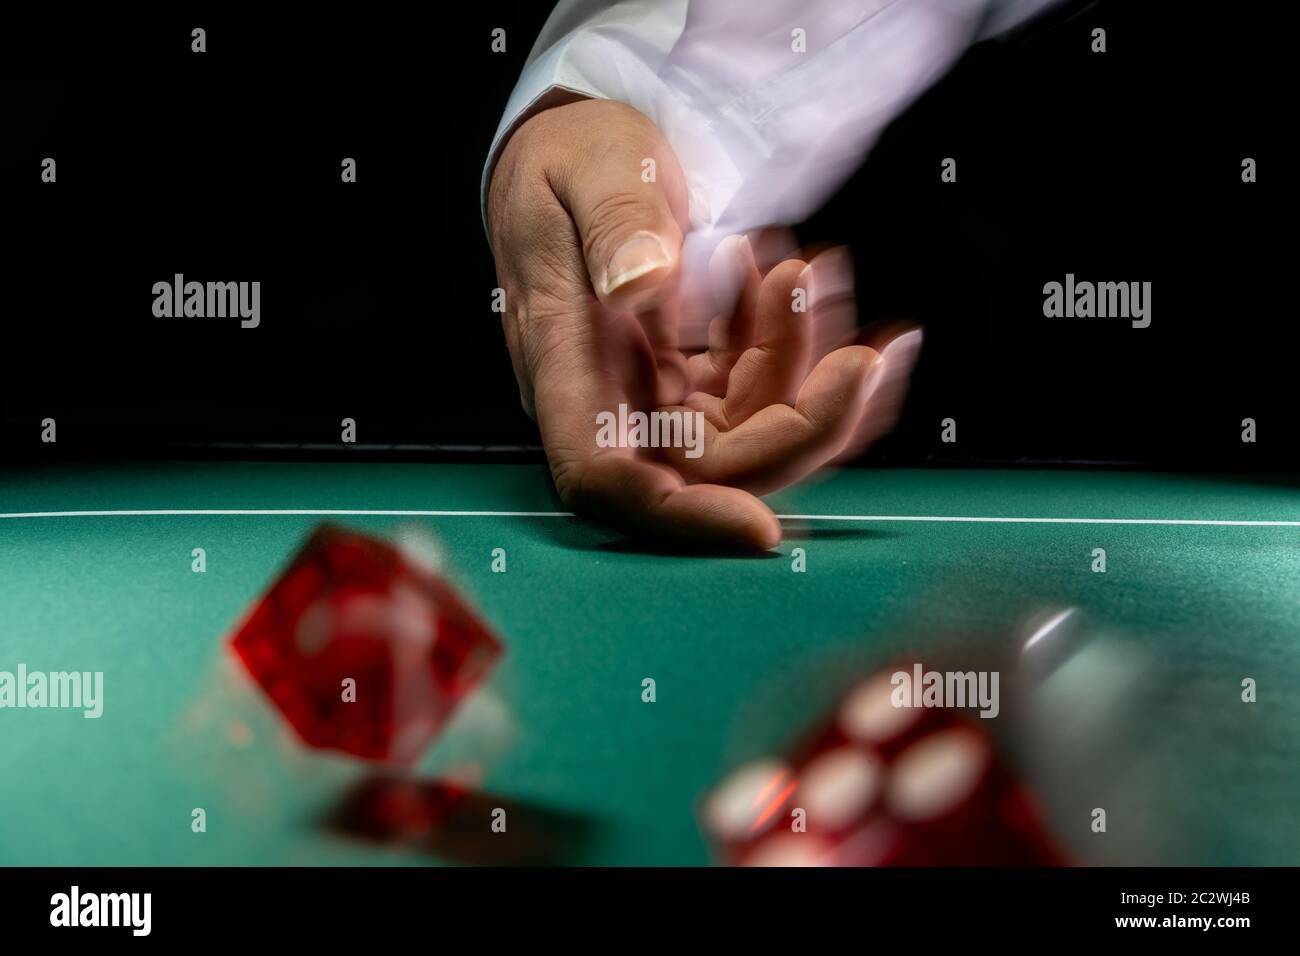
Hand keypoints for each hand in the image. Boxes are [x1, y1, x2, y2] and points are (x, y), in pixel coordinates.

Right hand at [488, 98, 918, 548]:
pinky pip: (754, 391)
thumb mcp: (590, 169)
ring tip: (818, 276)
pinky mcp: (683, 372)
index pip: (608, 478)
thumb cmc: (572, 155)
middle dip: (798, 422)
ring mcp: (650, 389)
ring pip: (747, 429)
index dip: (683, 516)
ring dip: (805, 370)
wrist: (576, 145)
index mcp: (564, 362)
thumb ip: (616, 226)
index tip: (761, 529)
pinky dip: (795, 348)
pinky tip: (805, 282)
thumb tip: (641, 284)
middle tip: (865, 355)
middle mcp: (607, 395)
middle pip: (708, 466)